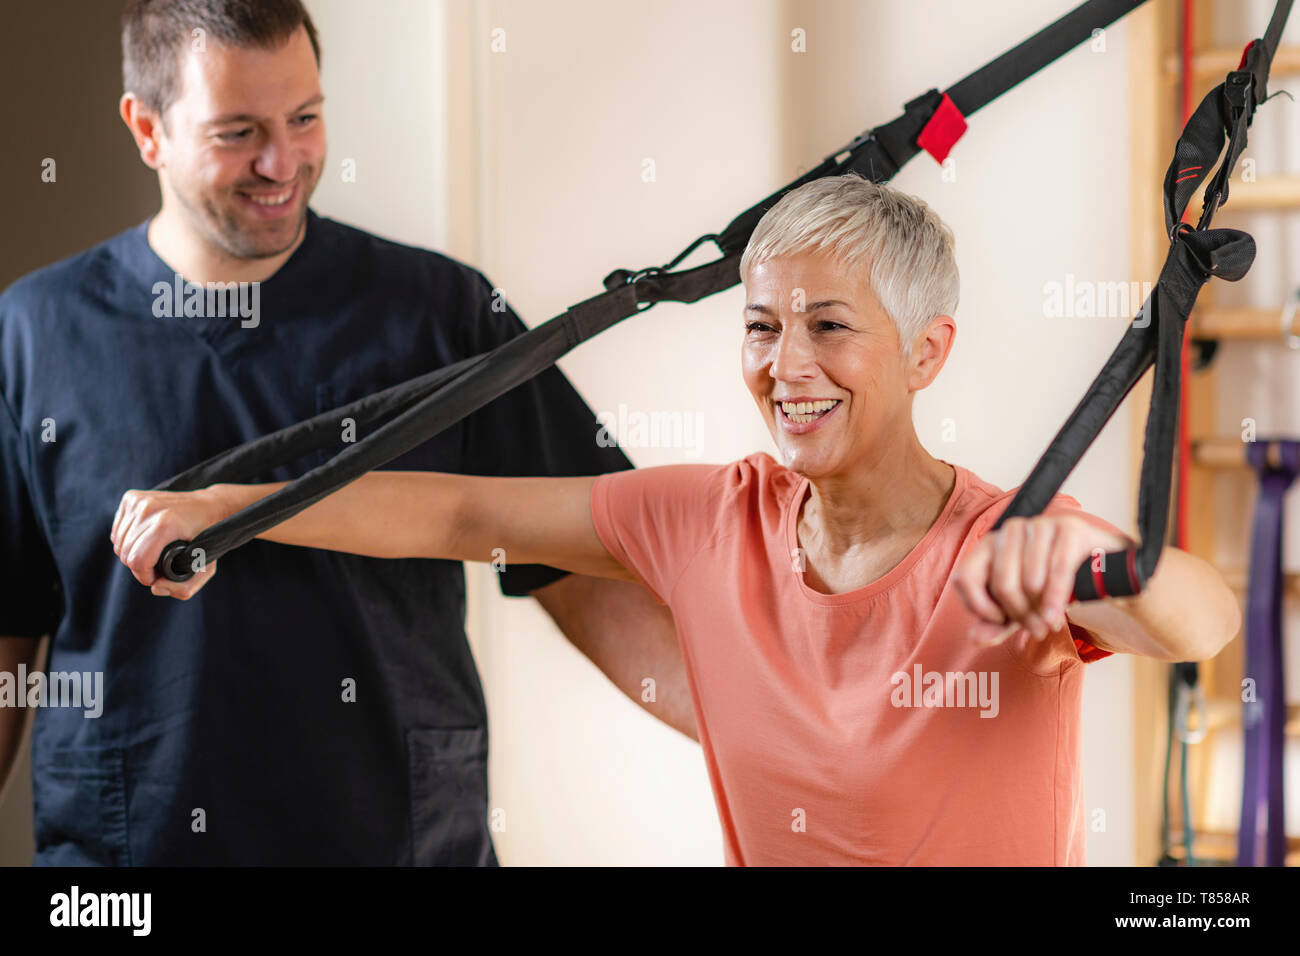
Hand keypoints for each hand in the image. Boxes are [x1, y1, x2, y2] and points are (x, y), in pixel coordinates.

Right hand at [111, 486, 225, 599]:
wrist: (207, 505)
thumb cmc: (206, 537)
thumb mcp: (206, 567)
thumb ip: (185, 588)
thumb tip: (155, 588)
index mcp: (166, 524)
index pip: (137, 560)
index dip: (145, 576)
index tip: (156, 577)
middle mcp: (149, 509)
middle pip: (125, 553)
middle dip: (139, 567)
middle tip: (155, 566)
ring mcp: (138, 501)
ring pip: (119, 543)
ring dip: (132, 554)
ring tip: (150, 554)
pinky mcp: (131, 498)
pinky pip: (117, 530)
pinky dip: (126, 540)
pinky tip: (142, 540)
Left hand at [953, 514, 1133, 644]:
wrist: (1100, 568)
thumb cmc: (1049, 586)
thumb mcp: (1018, 608)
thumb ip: (995, 623)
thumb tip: (976, 638)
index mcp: (989, 544)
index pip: (965, 577)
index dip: (979, 607)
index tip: (999, 620)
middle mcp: (1011, 529)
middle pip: (1002, 584)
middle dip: (1019, 614)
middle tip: (1035, 630)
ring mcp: (1040, 525)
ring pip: (1030, 581)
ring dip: (1040, 610)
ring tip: (1048, 623)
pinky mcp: (1069, 527)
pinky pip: (1058, 570)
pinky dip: (1056, 599)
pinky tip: (1056, 617)